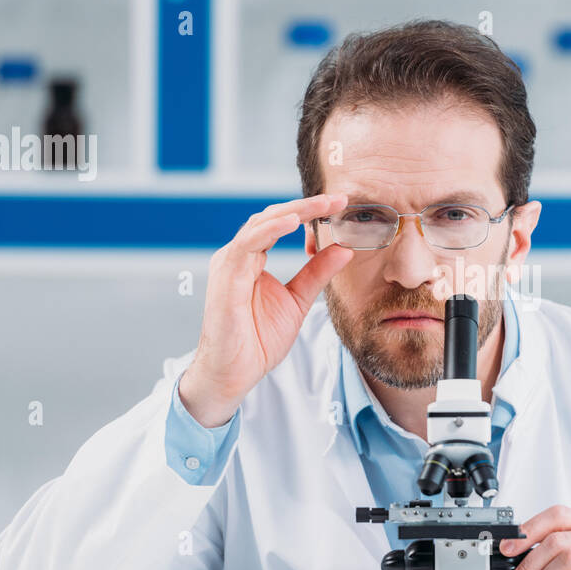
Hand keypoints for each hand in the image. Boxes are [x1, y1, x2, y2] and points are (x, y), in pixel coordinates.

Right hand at [179, 193, 353, 426]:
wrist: (235, 372)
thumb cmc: (258, 340)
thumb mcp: (298, 300)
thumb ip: (317, 273)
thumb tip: (345, 249)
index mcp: (251, 258)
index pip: (281, 224)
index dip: (310, 212)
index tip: (340, 204)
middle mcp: (238, 256)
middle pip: (272, 218)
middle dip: (306, 206)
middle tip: (339, 198)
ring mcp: (229, 264)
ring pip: (260, 224)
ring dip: (294, 212)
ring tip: (323, 204)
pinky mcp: (225, 276)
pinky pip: (247, 245)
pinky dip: (270, 230)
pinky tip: (293, 222)